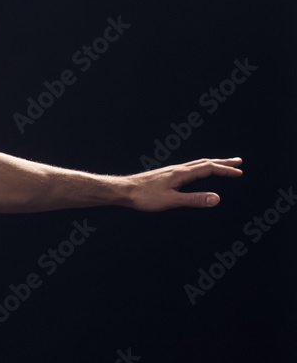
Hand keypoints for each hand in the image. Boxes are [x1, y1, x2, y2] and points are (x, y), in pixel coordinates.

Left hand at [125, 157, 242, 211]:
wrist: (124, 190)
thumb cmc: (144, 197)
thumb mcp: (171, 201)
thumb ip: (194, 199)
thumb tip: (216, 199)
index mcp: (182, 174)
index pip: (209, 169)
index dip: (225, 170)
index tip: (239, 172)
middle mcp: (178, 169)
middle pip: (205, 163)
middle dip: (222, 163)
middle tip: (238, 162)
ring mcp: (171, 171)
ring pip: (196, 164)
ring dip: (212, 163)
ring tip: (221, 165)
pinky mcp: (165, 175)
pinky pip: (188, 168)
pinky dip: (199, 167)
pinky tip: (195, 172)